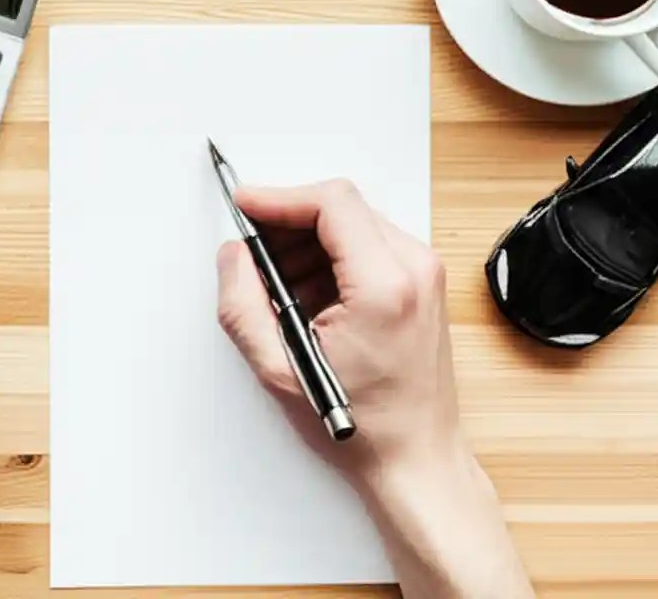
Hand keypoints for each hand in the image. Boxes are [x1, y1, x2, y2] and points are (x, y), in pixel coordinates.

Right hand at [214, 179, 533, 598]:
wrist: (415, 458)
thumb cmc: (363, 425)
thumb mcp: (280, 369)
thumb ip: (243, 305)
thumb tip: (234, 258)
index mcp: (385, 284)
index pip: (330, 204)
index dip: (279, 198)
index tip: (246, 207)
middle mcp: (414, 270)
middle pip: (341, 209)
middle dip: (288, 225)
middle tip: (252, 255)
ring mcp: (423, 276)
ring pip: (352, 226)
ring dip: (306, 246)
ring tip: (278, 292)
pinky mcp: (421, 285)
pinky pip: (367, 248)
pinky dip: (328, 262)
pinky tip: (306, 301)